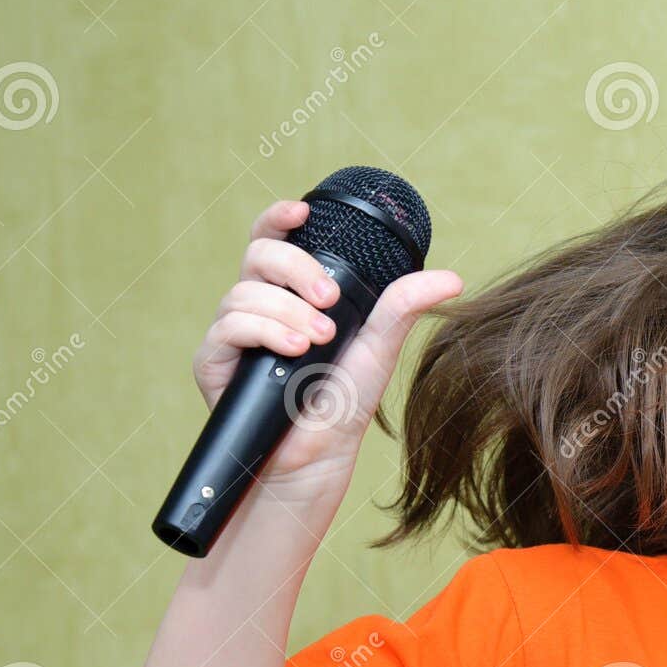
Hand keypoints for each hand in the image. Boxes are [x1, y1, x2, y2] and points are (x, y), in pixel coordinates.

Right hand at [190, 198, 462, 496]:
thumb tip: (452, 278)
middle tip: (329, 298)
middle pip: (259, 255)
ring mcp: (235, 331)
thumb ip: (404, 306)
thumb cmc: (345, 400)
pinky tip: (293, 349)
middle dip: (295, 269)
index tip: (302, 212)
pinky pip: (229, 326)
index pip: (275, 240)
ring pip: (245, 292)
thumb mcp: (380, 346)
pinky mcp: (214, 360)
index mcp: (293, 293)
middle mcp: (260, 305)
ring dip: (287, 311)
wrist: (321, 453)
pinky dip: (264, 331)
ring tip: (320, 341)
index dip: (279, 218)